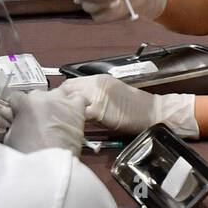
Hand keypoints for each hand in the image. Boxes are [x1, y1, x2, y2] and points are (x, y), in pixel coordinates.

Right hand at [3, 88, 87, 153]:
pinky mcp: (76, 109)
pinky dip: (75, 104)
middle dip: (35, 107)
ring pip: (57, 94)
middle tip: (35, 123)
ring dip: (54, 104)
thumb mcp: (10, 138)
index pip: (16, 97)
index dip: (16, 108)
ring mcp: (61, 101)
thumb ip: (9, 123)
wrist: (51, 166)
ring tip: (53, 120)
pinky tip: (70, 115)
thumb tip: (10, 117)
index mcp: (25, 102)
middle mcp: (44, 97)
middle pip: (37, 95)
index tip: (18, 116)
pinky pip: (78, 98)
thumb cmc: (31, 155)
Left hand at [59, 75, 198, 139]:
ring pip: (70, 101)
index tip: (55, 107)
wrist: (154, 112)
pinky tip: (72, 128)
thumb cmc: (134, 109)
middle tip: (54, 117)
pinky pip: (80, 113)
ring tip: (61, 123)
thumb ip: (92, 99)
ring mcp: (98, 94)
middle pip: (66, 90)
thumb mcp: (111, 97)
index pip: (69, 84)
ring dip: (63, 111)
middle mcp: (96, 83)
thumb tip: (72, 107)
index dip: (60, 96)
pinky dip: (73, 120)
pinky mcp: (100, 108)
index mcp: (98, 79)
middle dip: (57, 103)